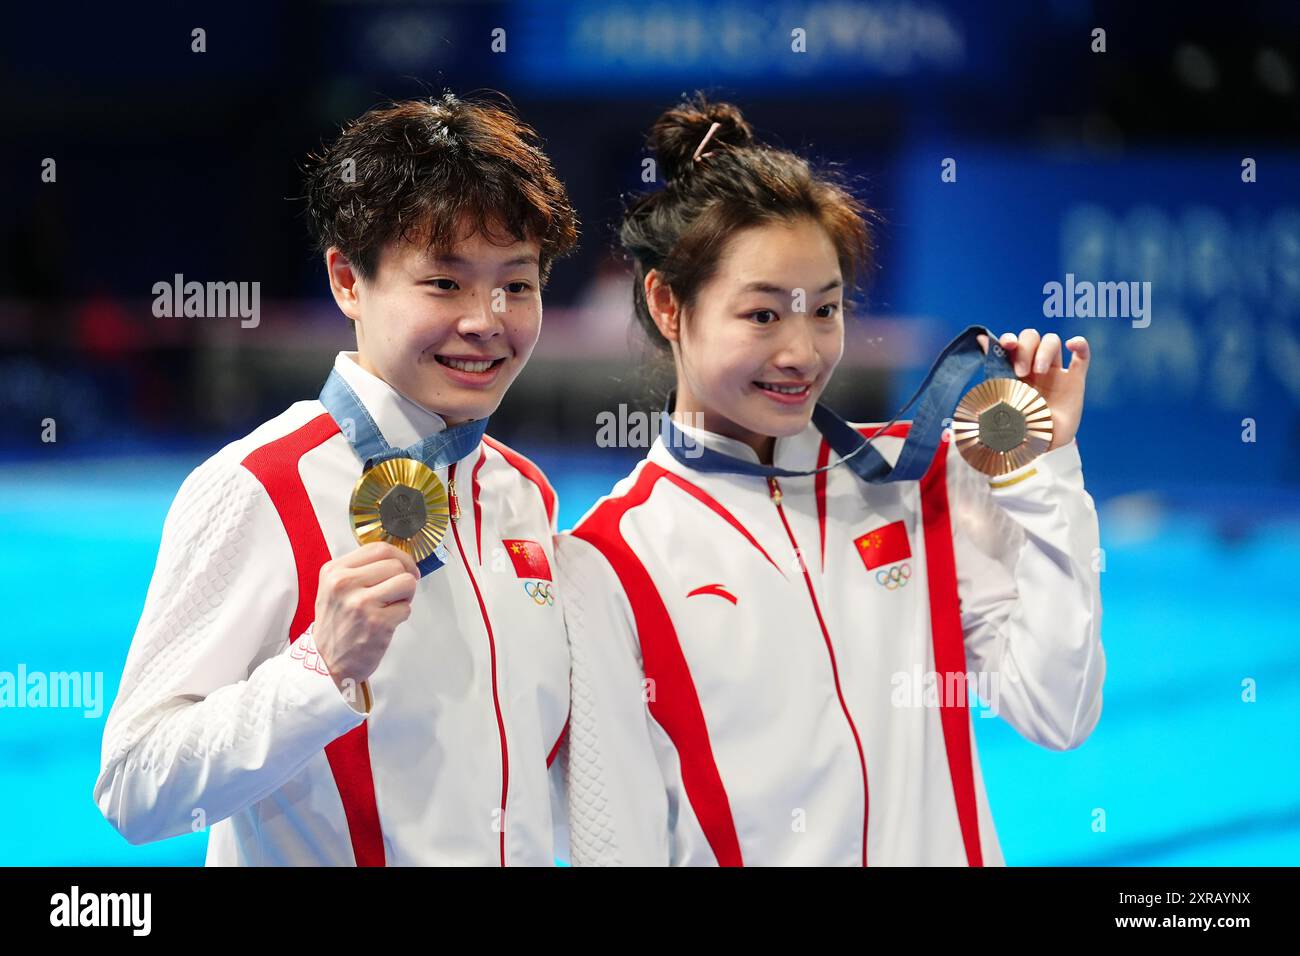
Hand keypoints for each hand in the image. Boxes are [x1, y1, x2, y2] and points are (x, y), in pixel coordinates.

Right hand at [313, 541, 419, 693]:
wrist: (326, 661)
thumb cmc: (336, 624)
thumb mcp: (335, 588)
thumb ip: (362, 569)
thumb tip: (400, 559)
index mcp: (334, 571)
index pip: (379, 548)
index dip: (399, 557)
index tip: (404, 568)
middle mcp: (345, 584)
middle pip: (396, 564)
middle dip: (404, 578)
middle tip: (396, 593)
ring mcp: (361, 603)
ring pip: (407, 582)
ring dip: (405, 596)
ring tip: (389, 607)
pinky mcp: (377, 623)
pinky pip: (406, 608)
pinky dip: (401, 616)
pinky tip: (385, 623)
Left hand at [977, 328, 1089, 449]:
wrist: (1039, 448)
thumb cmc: (1016, 426)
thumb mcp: (1000, 400)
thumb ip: (992, 374)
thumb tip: (979, 341)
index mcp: (1014, 370)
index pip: (1013, 343)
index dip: (1010, 338)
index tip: (1007, 345)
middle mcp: (1034, 367)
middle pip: (1032, 338)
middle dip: (1025, 349)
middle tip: (1021, 372)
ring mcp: (1056, 372)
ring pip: (1052, 342)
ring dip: (1044, 350)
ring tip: (1040, 371)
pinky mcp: (1076, 380)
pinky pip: (1083, 355)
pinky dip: (1080, 344)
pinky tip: (1072, 344)